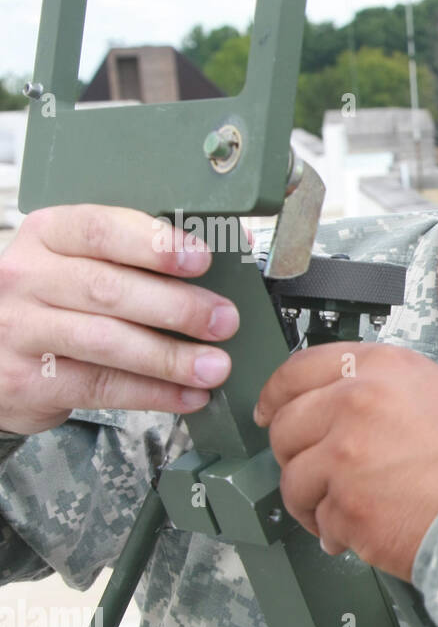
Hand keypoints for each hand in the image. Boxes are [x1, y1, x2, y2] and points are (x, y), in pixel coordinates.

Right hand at [0, 205, 240, 434]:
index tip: (202, 259)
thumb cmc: (55, 299)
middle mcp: (26, 278)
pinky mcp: (26, 381)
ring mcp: (20, 330)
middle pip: (108, 289)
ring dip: (170, 357)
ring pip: (106, 342)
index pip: (99, 230)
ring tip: (215, 367)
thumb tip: (228, 249)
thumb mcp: (79, 263)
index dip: (155, 245)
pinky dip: (153, 393)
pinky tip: (189, 395)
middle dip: (177, 307)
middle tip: (224, 321)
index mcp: (47, 235)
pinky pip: (100, 387)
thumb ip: (138, 257)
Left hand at [254, 342, 437, 578]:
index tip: (270, 413)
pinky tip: (371, 528)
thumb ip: (374, 393)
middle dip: (298, 458)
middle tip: (323, 477)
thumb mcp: (431, 394)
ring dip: (315, 502)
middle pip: (286, 428)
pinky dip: (339, 532)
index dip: (276, 396)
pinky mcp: (346, 505)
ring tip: (350, 511)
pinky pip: (320, 521)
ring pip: (293, 480)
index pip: (298, 371)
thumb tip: (322, 413)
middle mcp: (358, 402)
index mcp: (381, 368)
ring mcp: (347, 455)